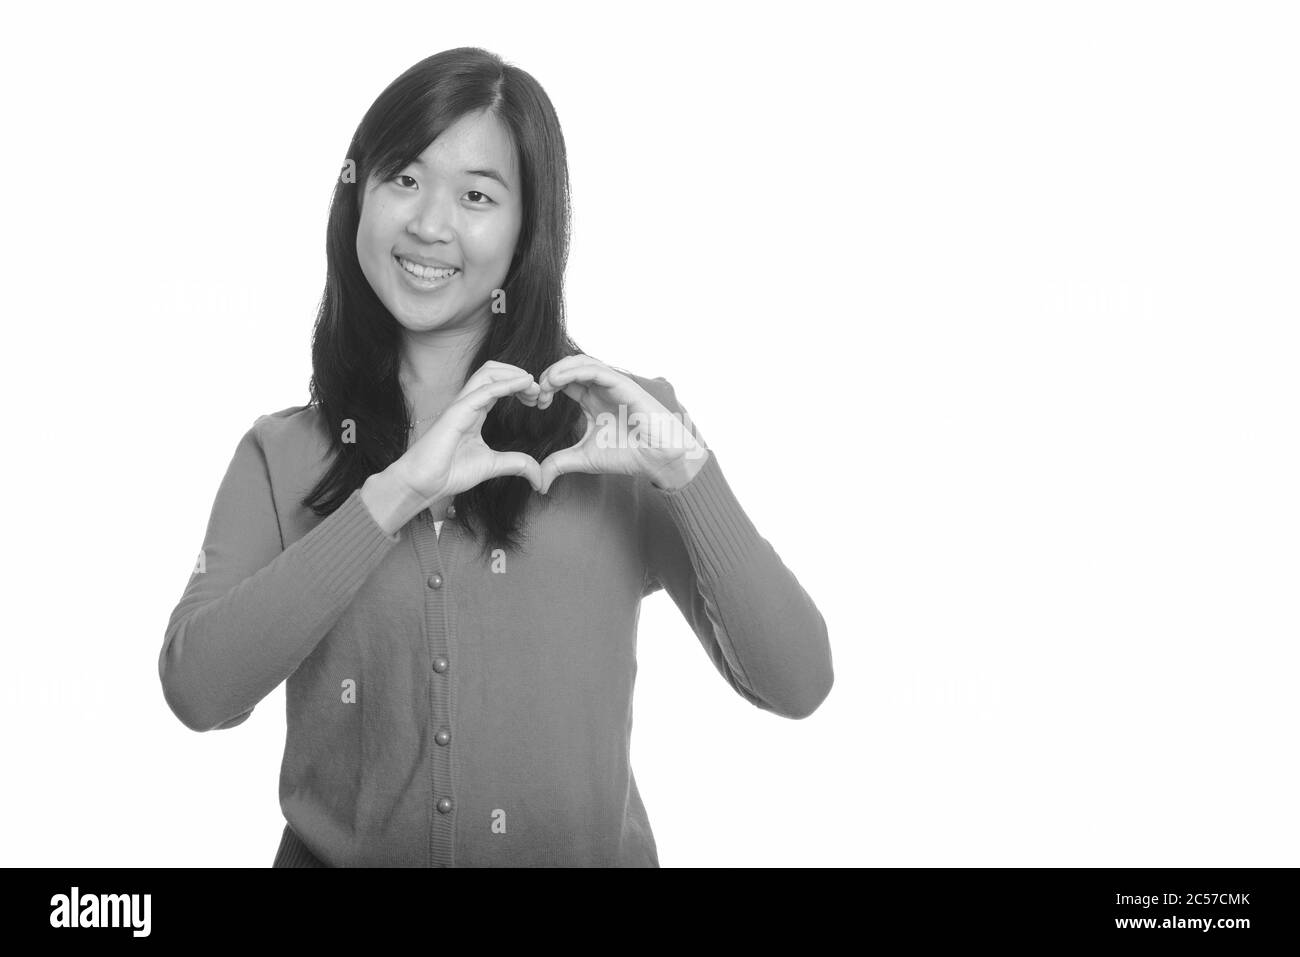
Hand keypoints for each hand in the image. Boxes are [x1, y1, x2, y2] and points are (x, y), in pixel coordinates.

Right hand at [391, 360, 543, 502]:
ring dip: (515, 374)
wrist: (423, 483)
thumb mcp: (493, 466)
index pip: (499, 385)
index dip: (521, 386)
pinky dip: (507, 383)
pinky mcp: (457, 411)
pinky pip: (485, 390)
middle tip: (539, 392)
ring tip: (534, 387)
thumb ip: (516, 465)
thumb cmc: (449, 472)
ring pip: (488, 372)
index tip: (538, 400)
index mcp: (475, 411)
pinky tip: (525, 384)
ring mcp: (462, 405)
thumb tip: (539, 477)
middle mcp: (469, 403)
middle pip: (494, 370)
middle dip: (519, 374)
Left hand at [534, 355, 705, 493]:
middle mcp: (601, 389)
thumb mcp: (584, 459)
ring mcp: (612, 385)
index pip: (565, 382)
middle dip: (550, 375)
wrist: (657, 459)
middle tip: (539, 392)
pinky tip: (558, 381)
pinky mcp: (623, 385)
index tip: (538, 404)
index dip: (548, 387)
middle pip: (570, 367)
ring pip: (582, 362)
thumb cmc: (628, 455)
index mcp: (592, 401)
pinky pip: (596, 369)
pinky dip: (574, 370)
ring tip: (546, 384)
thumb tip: (538, 481)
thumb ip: (559, 463)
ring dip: (559, 369)